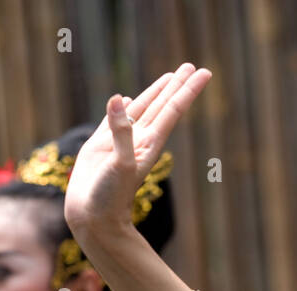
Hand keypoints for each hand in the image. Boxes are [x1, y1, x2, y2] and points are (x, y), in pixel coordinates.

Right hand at [64, 63, 210, 234]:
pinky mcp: (100, 146)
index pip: (172, 110)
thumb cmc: (109, 197)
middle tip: (191, 66)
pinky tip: (125, 99)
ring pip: (141, 110)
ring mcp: (120, 142)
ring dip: (155, 93)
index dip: (187, 90)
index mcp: (149, 144)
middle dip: (176, 86)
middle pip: (162, 106)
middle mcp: (138, 141)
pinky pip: (114, 120)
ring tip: (169, 76)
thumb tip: (119, 98)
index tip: (203, 73)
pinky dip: (122, 108)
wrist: (92, 219)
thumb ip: (121, 132)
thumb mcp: (120, 164)